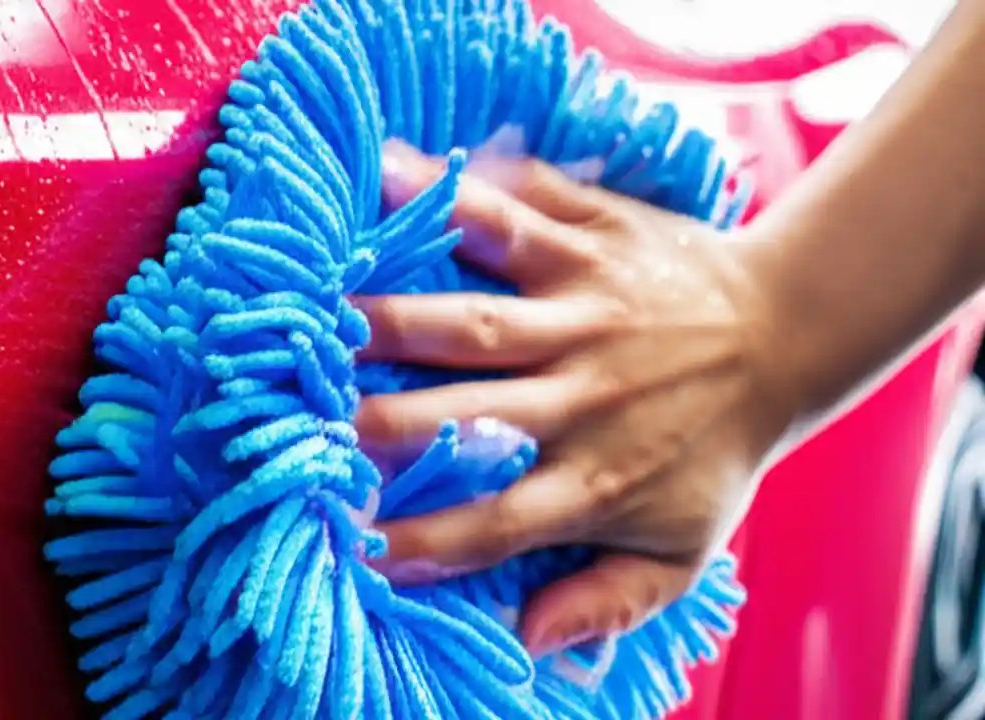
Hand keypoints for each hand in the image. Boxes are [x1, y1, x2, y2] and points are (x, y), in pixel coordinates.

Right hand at [354, 141, 795, 654]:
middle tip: (312, 420)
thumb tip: (531, 641)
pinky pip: (515, 212)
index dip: (425, 537)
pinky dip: (451, 192)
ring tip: (325, 312)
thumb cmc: (716, 447)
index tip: (355, 543)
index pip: (497, 520)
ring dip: (397, 315)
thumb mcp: (686, 548)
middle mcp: (582, 393)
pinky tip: (386, 171)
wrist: (786, 332)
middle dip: (386, 420)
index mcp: (598, 476)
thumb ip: (611, 601)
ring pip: (478, 316)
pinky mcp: (592, 238)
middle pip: (469, 411)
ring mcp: (583, 309)